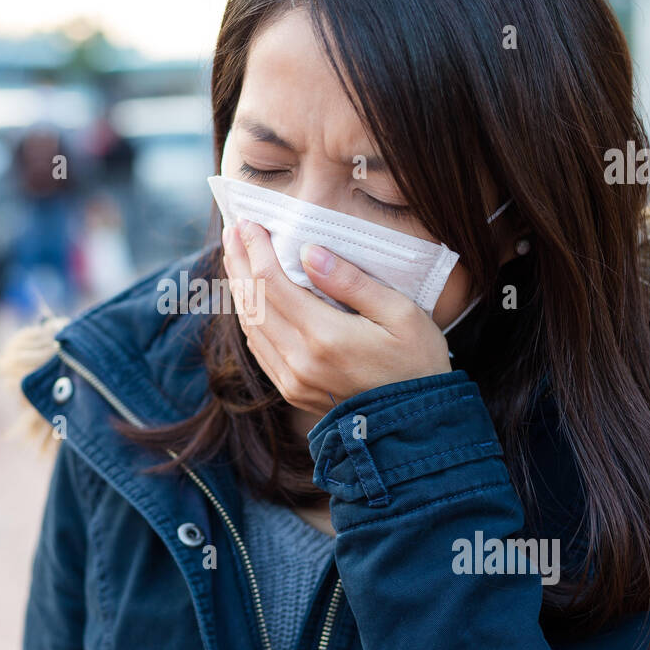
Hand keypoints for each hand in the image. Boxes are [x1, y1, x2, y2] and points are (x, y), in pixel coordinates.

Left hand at [222, 219, 451, 415]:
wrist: (416, 427)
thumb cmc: (418, 363)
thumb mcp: (401, 314)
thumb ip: (351, 282)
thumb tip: (308, 252)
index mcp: (325, 336)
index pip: (273, 282)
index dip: (256, 250)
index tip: (249, 223)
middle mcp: (299, 360)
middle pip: (253, 302)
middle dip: (239, 263)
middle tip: (232, 231)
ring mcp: (292, 380)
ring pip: (250, 325)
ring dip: (240, 288)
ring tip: (236, 257)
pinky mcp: (292, 391)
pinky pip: (259, 348)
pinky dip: (250, 317)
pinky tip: (250, 298)